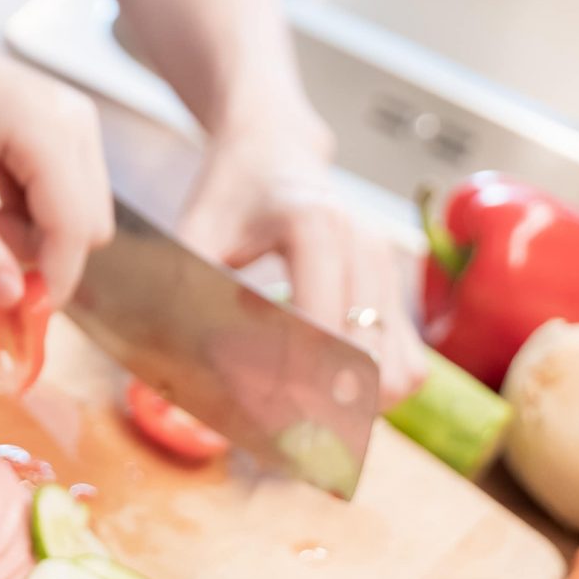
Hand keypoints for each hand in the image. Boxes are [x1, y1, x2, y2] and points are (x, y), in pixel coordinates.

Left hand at [0, 8, 112, 306]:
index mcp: (48, 125)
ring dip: (33, 232)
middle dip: (39, 251)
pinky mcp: (69, 129)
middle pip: (88, 225)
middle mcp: (77, 121)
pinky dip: (32, 211)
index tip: (18, 321)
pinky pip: (68, 195)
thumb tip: (12, 300)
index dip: (54, 280)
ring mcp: (78, 122)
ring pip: (81, 215)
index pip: (75, 226)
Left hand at [175, 127, 428, 406]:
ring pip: (398, 372)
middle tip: (274, 430)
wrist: (275, 149)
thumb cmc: (231, 191)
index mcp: (317, 226)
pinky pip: (407, 363)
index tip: (255, 414)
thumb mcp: (196, 228)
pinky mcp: (397, 288)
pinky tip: (327, 392)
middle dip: (322, 405)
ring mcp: (389, 268)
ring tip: (301, 415)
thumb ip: (185, 288)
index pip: (319, 326)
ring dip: (355, 407)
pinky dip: (374, 393)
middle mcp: (366, 247)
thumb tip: (170, 361)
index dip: (290, 380)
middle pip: (365, 359)